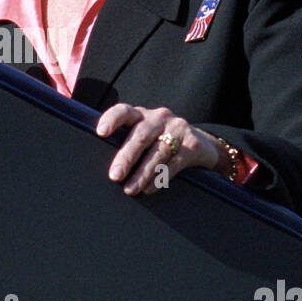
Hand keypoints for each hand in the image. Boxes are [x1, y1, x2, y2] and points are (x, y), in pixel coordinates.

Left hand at [95, 103, 219, 195]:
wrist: (201, 145)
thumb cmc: (160, 142)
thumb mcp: (144, 136)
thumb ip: (126, 142)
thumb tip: (102, 167)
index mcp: (141, 115)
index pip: (124, 111)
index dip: (112, 119)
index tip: (101, 132)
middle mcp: (159, 117)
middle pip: (140, 136)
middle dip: (126, 157)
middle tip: (115, 176)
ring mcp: (177, 128)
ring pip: (157, 152)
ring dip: (142, 173)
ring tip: (130, 189)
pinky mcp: (192, 144)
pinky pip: (173, 163)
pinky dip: (160, 177)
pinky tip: (149, 188)